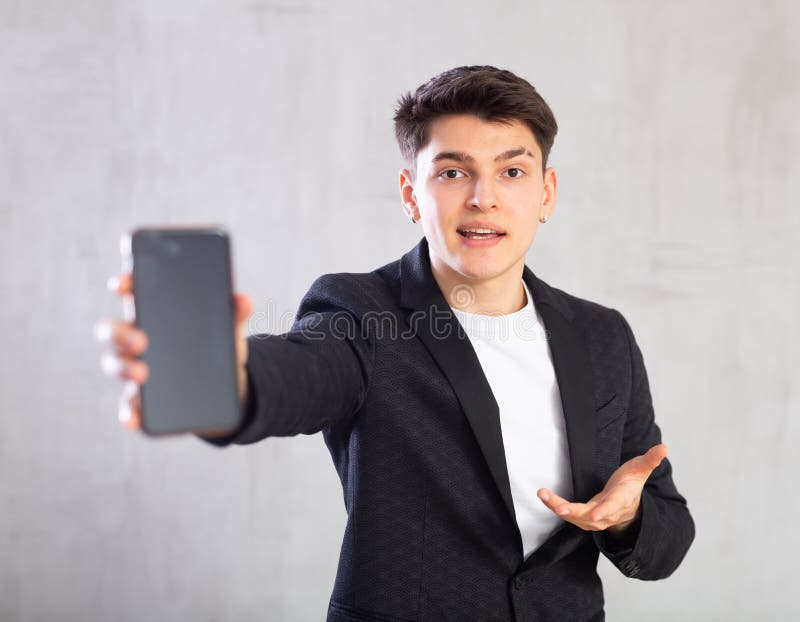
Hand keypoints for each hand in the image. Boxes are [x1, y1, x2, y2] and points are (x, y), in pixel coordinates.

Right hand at [94, 271, 252, 430]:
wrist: (223, 387)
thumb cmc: (213, 348)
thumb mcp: (226, 330)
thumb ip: (233, 314)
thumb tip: (244, 300)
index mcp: (154, 314)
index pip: (131, 294)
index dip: (123, 286)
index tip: (121, 285)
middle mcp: (135, 340)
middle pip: (112, 331)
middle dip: (119, 333)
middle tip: (142, 341)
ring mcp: (135, 369)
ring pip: (115, 365)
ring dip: (123, 369)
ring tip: (142, 374)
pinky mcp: (141, 400)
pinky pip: (127, 407)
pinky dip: (127, 413)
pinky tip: (132, 418)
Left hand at [536, 444, 668, 534]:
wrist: (627, 508)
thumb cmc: (631, 486)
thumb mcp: (640, 470)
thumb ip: (650, 460)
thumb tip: (664, 447)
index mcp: (621, 500)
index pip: (613, 507)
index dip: (604, 512)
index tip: (595, 515)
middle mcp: (606, 513)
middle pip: (589, 516)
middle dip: (573, 512)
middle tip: (559, 507)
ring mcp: (594, 518)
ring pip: (575, 516)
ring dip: (558, 507)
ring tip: (543, 495)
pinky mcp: (583, 517)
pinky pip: (569, 514)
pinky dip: (555, 505)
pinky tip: (544, 496)